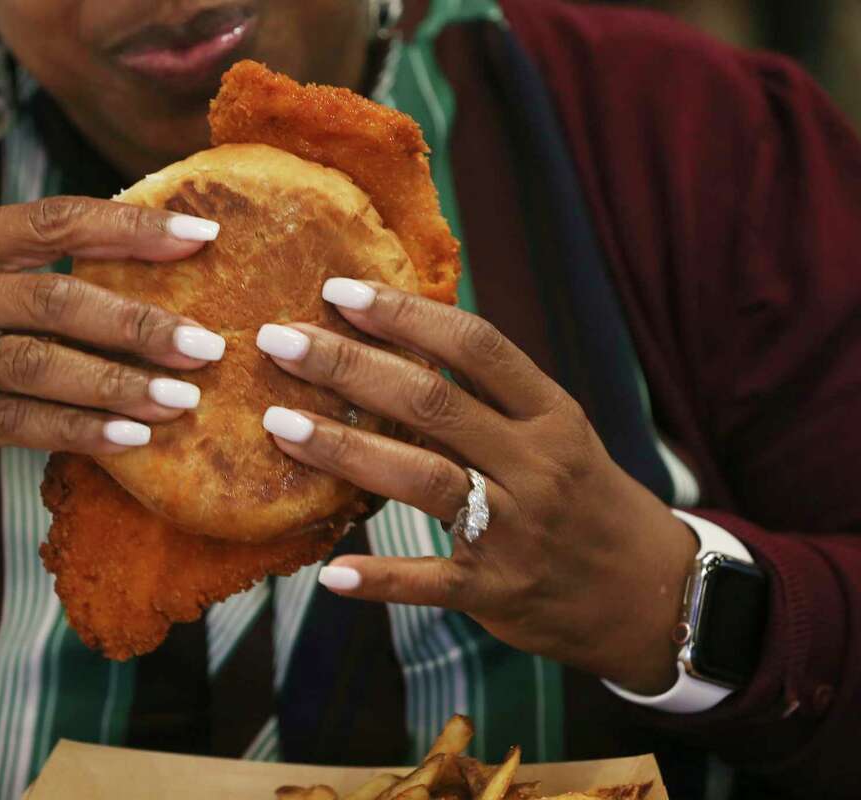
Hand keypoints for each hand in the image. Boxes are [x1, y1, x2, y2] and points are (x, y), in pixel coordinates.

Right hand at [0, 196, 225, 494]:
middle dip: (138, 321)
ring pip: (38, 363)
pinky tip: (129, 439)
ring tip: (181, 399)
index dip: (131, 226)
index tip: (202, 235)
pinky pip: (17, 423)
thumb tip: (149, 272)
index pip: (54, 220)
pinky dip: (78, 430)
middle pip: (54, 297)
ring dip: (117, 383)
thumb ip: (30, 272)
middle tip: (205, 345)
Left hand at [256, 278, 697, 693]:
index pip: (475, 345)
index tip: (339, 290)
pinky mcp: (498, 590)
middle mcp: (536, 464)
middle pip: (431, 402)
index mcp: (551, 414)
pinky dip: (380, 577)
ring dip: (344, 450)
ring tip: (279, 425)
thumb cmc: (585, 497)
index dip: (405, 314)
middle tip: (279, 340)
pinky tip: (330, 570)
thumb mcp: (557, 431)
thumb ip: (489, 394)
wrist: (651, 594)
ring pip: (422, 479)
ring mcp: (516, 529)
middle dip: (348, 366)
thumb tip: (396, 337)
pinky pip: (430, 580)